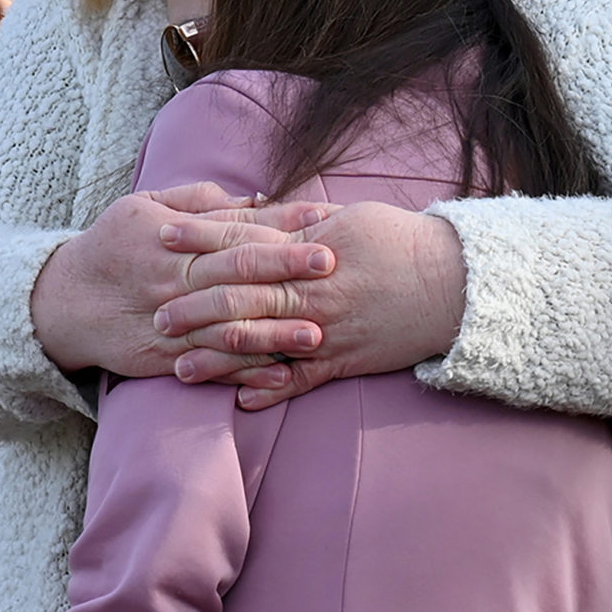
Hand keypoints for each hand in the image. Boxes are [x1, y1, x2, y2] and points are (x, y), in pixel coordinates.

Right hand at [30, 182, 336, 375]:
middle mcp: (176, 278)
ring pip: (230, 325)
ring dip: (275, 330)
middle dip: (286, 266)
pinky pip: (212, 366)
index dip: (280, 223)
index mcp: (175, 238)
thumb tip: (256, 198)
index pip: (236, 227)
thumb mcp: (143, 206)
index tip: (321, 218)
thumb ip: (199, 201)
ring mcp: (172, 322)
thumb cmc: (111, 246)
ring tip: (318, 332)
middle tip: (330, 262)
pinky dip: (246, 373)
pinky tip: (281, 378)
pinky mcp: (166, 358)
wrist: (63, 302)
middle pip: (237, 270)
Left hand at [155, 201, 466, 409]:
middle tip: (155, 311)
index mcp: (310, 248)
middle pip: (241, 297)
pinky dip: (271, 391)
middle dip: (193, 305)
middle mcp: (312, 291)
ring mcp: (327, 330)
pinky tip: (239, 400)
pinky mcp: (346, 361)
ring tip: (178, 366)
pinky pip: (301, 381)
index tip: (162, 234)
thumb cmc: (403, 242)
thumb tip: (264, 211)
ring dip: (217, 357)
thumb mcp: (351, 218)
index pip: (242, 240)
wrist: (457, 284)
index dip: (200, 237)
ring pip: (261, 345)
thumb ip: (303, 220)